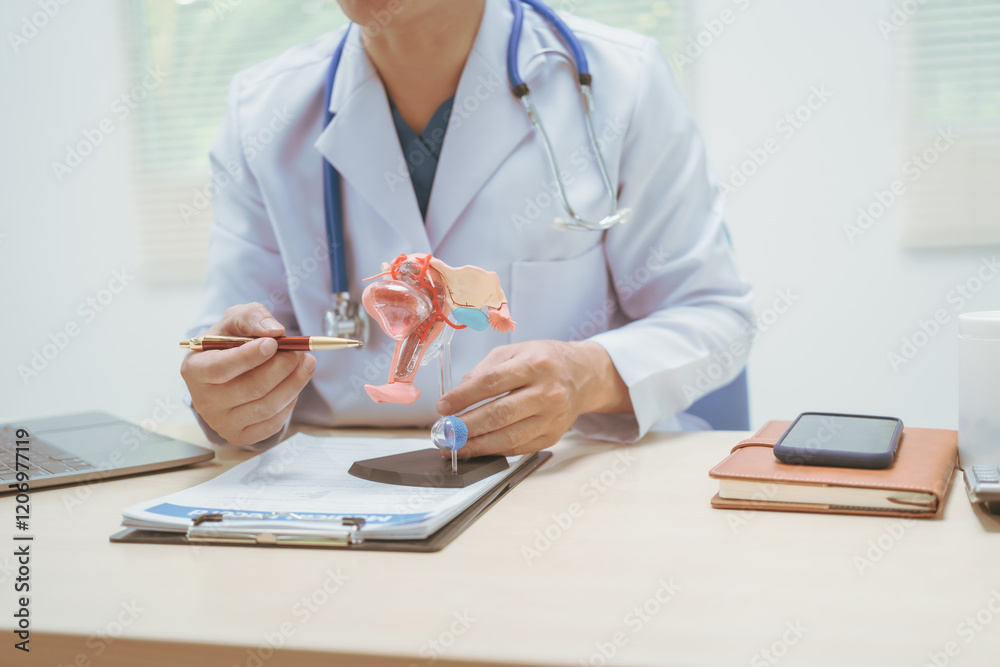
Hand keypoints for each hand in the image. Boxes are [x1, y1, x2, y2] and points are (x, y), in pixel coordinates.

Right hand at [180, 303, 315, 445]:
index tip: (274, 343)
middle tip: (299, 352)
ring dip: (294, 384)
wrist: (226, 370)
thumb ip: (252, 317)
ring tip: (306, 363)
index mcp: (195, 369)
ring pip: (266, 406)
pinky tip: (293, 385)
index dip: (250, 356)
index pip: (221, 368)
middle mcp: (203, 400)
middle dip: (282, 368)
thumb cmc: (229, 343)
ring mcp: (220, 422)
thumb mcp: (235, 320)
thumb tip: (274, 331)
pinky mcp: (238, 435)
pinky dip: (289, 403)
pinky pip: (272, 424)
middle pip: (251, 388)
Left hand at [436, 340, 631, 456]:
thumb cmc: (544, 360)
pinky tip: (477, 448)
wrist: (583, 375)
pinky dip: (494, 450)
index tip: (443, 407)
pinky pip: (518, 448)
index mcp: (535, 364)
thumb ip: (484, 370)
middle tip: (445, 432)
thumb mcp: (514, 351)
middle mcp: (547, 392)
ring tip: (455, 446)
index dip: (463, 397)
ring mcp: (552, 417)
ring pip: (508, 438)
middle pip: (499, 414)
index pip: (491, 382)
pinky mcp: (553, 436)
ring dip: (477, 445)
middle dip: (466, 426)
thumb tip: (458, 395)